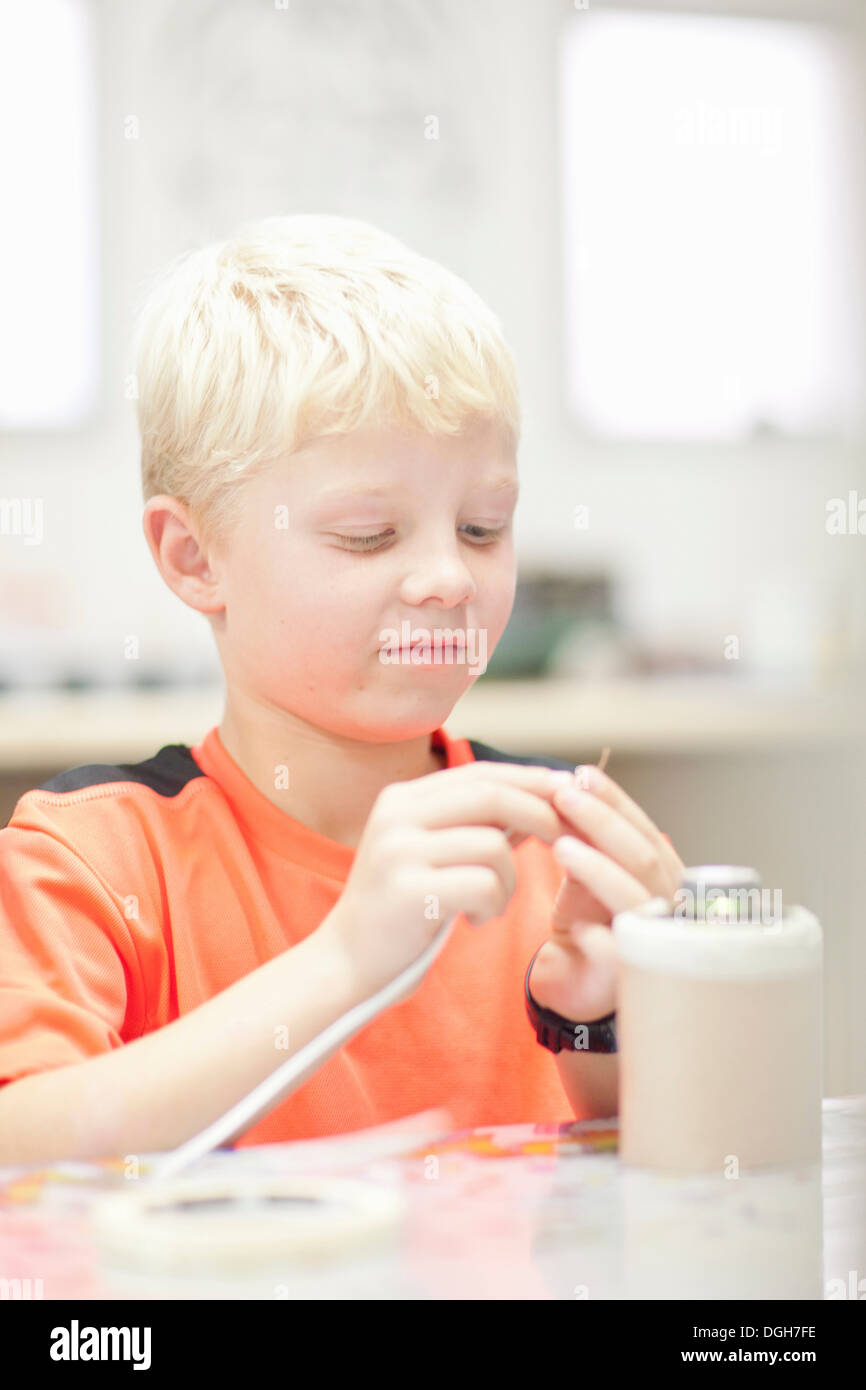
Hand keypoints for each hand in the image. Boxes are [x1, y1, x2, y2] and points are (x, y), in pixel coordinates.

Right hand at [321, 760, 577, 999]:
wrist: (348, 963)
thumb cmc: (402, 910)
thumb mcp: (434, 853)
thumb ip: (476, 823)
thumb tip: (543, 796)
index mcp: (401, 798)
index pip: (478, 772)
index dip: (528, 779)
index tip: (566, 792)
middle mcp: (396, 815)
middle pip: (490, 796)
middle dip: (539, 813)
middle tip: (561, 838)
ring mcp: (398, 851)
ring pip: (492, 845)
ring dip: (509, 880)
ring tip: (492, 903)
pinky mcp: (407, 890)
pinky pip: (483, 884)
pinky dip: (493, 904)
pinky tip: (474, 919)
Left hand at [528, 763, 684, 1021]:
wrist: (575, 981)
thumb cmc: (588, 920)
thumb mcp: (584, 870)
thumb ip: (585, 835)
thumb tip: (569, 785)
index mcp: (661, 874)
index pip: (643, 829)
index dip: (614, 801)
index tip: (581, 774)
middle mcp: (667, 905)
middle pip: (643, 857)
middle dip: (602, 822)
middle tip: (564, 796)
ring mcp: (655, 941)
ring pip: (635, 899)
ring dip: (598, 869)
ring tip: (560, 845)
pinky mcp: (629, 977)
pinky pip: (619, 954)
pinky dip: (598, 938)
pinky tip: (576, 927)